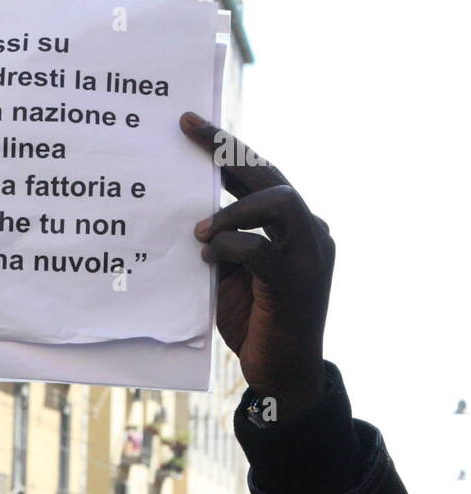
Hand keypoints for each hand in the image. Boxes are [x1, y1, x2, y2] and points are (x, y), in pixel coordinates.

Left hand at [180, 112, 332, 421]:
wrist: (280, 370)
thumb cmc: (252, 320)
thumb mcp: (228, 272)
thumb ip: (220, 239)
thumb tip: (184, 212)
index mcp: (289, 223)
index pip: (258, 173)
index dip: (226, 147)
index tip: (189, 123)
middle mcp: (307, 229)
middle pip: (270, 174)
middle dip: (229, 151)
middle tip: (189, 135)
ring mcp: (309, 252)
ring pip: (279, 201)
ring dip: (233, 209)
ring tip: (200, 230)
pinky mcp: (298, 281)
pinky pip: (264, 249)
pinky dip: (232, 247)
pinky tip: (209, 256)